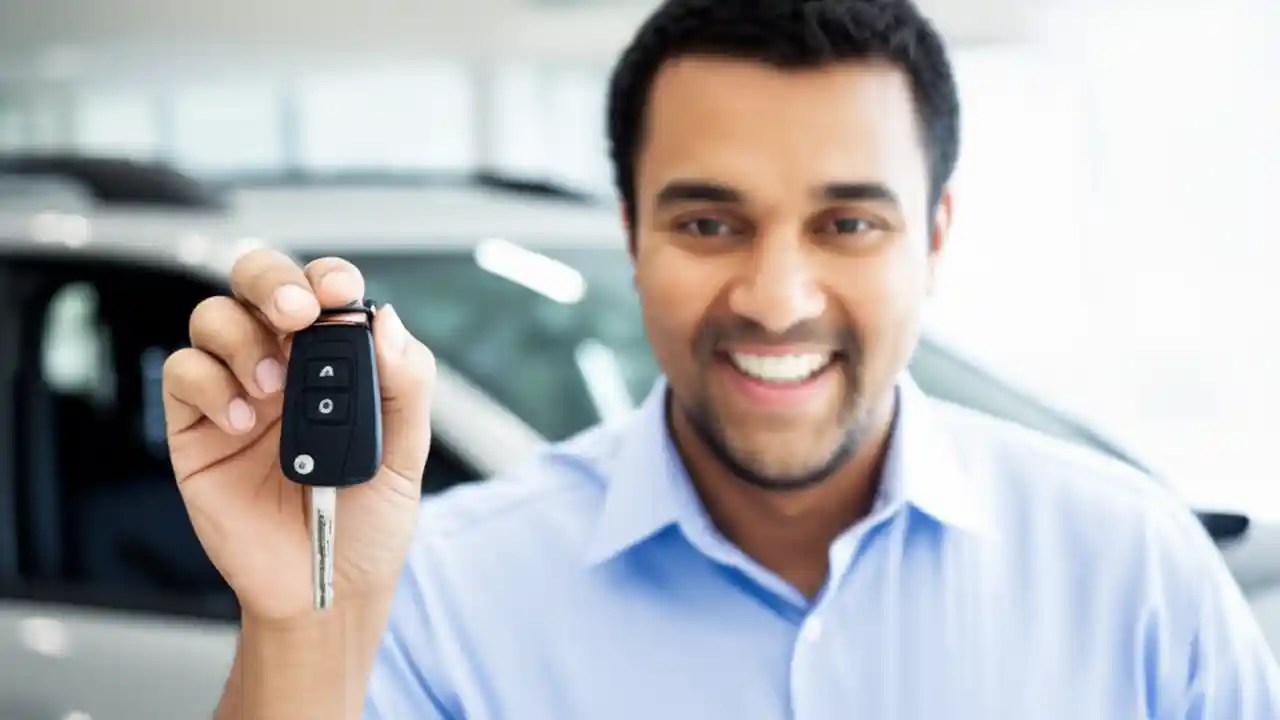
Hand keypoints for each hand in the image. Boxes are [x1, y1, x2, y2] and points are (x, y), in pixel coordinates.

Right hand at [163, 249, 434, 621]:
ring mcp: (237, 390)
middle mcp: (285, 364)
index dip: (327, 278)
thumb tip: (386, 319)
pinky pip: (183, 373)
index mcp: (339, 362)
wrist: (323, 590)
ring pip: (215, 317)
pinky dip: (209, 384)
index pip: (325, 292)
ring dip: (243, 340)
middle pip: (260, 284)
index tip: (338, 292)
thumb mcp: (405, 457)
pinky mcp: (197, 425)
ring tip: (271, 390)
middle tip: (295, 313)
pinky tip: (241, 423)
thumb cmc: (368, 522)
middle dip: (273, 282)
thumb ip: (405, 386)